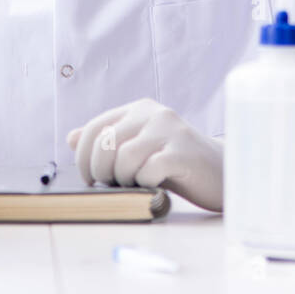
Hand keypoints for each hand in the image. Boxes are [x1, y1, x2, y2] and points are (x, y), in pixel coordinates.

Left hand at [66, 98, 223, 211]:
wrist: (223, 174)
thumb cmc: (176, 165)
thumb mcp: (139, 149)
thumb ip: (108, 142)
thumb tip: (71, 137)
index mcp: (138, 109)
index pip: (94, 128)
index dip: (83, 157)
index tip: (90, 179)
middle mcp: (153, 113)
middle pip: (105, 142)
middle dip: (101, 171)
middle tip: (115, 184)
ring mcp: (169, 131)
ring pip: (124, 157)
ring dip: (124, 179)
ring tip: (137, 184)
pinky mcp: (182, 152)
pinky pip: (147, 170)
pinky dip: (145, 183)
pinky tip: (155, 184)